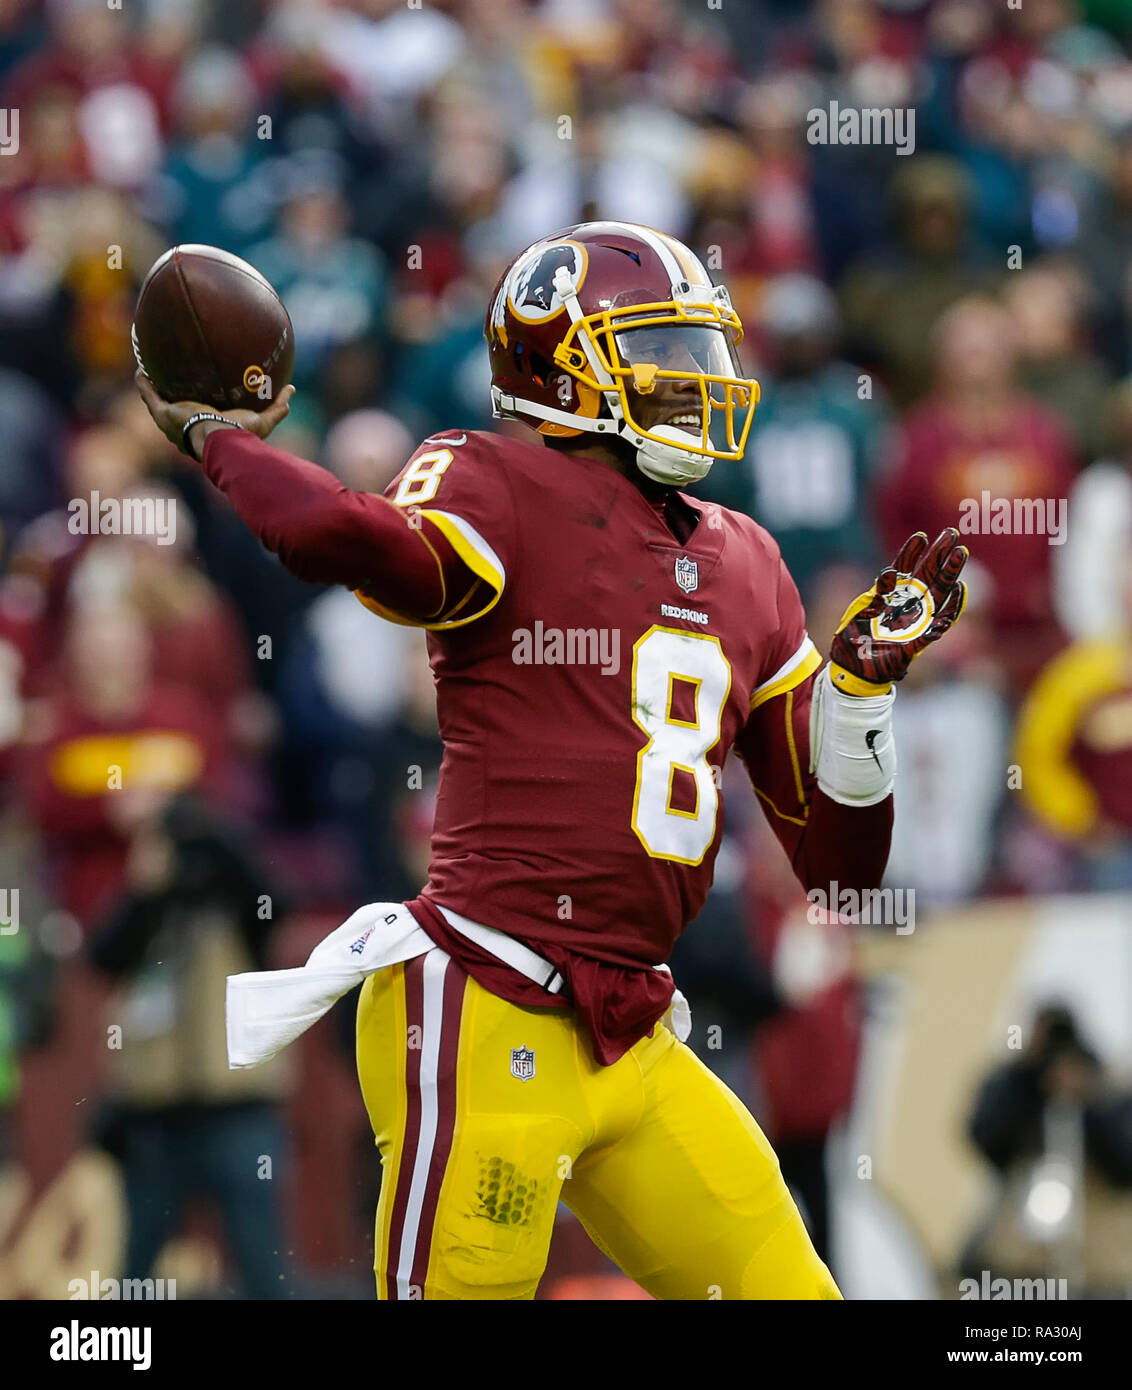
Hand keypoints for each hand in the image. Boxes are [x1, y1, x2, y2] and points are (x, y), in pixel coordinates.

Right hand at [135, 369, 294, 456]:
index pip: (199, 420)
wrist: (220, 439)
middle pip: (176, 411)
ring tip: (150, 372)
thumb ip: (277, 407)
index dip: (197, 410)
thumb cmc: (239, 435)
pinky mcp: (162, 413)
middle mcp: (185, 428)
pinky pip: (148, 395)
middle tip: (174, 381)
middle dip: (173, 399)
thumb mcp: (262, 420)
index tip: (201, 397)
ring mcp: (171, 421)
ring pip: (158, 403)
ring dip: (153, 388)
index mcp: (205, 431)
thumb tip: (291, 389)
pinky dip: (143, 383)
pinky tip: (140, 369)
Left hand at [829, 529, 968, 692]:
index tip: (921, 535)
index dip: (913, 552)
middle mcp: (907, 606)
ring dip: (949, 575)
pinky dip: (949, 611)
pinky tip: (958, 592)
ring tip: (960, 553)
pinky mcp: (917, 644)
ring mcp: (915, 623)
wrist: (852, 669)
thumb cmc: (856, 637)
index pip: (905, 568)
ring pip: (938, 595)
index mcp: (891, 596)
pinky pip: (937, 627)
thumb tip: (890, 573)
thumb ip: (878, 592)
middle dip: (939, 555)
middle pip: (928, 575)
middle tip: (952, 534)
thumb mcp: (864, 609)